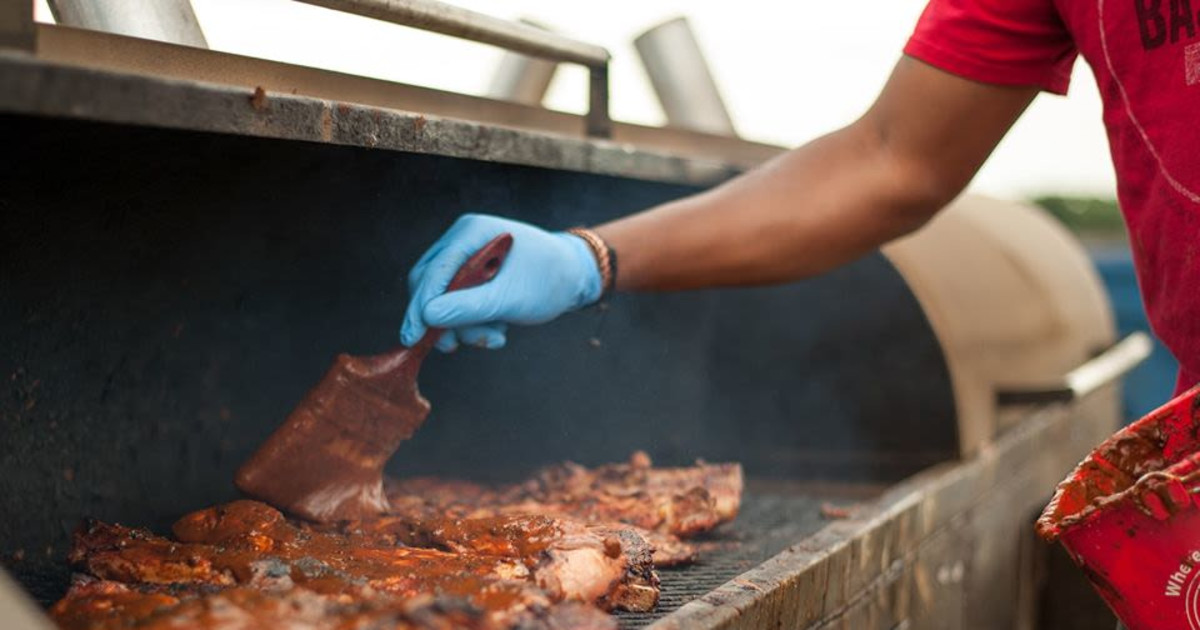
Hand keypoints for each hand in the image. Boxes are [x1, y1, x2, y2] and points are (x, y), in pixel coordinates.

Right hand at [401, 214, 602, 351]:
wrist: (576, 279)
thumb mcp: (509, 298)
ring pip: (443, 300)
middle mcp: (463, 241)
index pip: (433, 271)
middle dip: (445, 320)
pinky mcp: (472, 277)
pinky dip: (474, 323)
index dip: (420, 305)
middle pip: (430, 285)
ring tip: (495, 336)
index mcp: (472, 233)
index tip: (412, 337)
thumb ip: (469, 307)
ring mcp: (467, 258)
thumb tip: (427, 316)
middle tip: (455, 346)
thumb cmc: (549, 280)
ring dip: (465, 326)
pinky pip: (458, 304)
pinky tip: (498, 329)